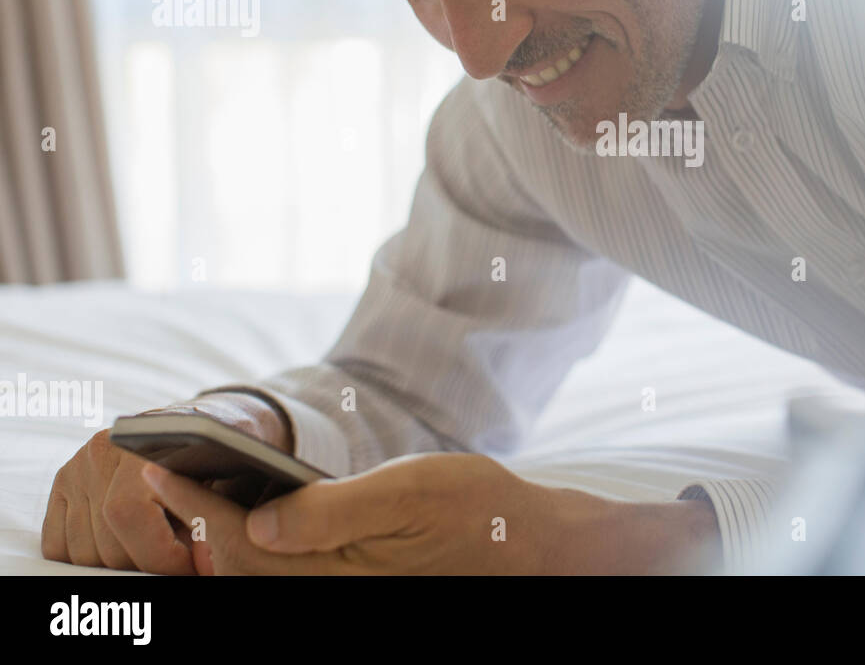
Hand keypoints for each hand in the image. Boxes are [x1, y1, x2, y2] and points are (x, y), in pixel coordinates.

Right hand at [40, 392, 290, 571]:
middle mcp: (104, 450)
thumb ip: (217, 513)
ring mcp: (80, 465)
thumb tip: (204, 558)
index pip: (128, 515)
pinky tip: (126, 546)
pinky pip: (59, 543)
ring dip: (120, 561)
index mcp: (144, 442)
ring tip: (157, 550)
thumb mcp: (238, 473)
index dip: (160, 556)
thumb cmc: (229, 451)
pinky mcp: (65, 480)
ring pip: (84, 549)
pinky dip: (88, 555)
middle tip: (178, 563)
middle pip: (107, 540)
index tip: (190, 567)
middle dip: (145, 564)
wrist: (212, 420)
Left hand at [141, 452, 721, 574]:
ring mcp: (340, 586)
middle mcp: (332, 587)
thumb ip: (334, 511)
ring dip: (213, 530)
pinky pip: (282, 565)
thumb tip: (260, 519)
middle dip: (191, 517)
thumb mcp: (412, 493)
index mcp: (341, 569)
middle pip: (237, 561)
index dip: (198, 501)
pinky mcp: (349, 578)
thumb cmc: (477, 509)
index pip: (248, 539)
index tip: (159, 465)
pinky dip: (249, 538)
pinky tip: (244, 506)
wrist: (524, 543)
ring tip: (184, 484)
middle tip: (153, 469)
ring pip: (255, 568)